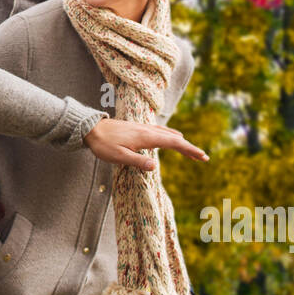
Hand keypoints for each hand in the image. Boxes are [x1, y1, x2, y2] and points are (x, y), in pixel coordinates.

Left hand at [83, 118, 209, 169]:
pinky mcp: (139, 128)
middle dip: (189, 148)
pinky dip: (171, 137)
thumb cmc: (103, 144)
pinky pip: (161, 132)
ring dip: (181, 142)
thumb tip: (155, 166)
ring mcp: (144, 128)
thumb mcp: (119, 156)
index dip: (190, 150)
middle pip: (175, 138)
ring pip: (168, 134)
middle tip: (203, 157)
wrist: (91, 128)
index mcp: (146, 137)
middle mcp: (148, 130)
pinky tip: (170, 139)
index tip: (203, 156)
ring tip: (190, 152)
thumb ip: (137, 161)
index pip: (174, 143)